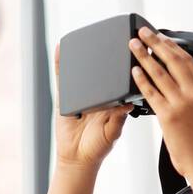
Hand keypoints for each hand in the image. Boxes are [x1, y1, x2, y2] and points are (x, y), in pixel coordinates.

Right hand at [53, 40, 132, 170]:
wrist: (77, 157)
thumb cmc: (97, 147)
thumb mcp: (111, 133)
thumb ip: (118, 119)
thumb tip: (128, 104)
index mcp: (112, 102)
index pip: (119, 81)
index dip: (125, 67)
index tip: (132, 52)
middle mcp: (97, 95)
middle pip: (101, 71)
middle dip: (106, 56)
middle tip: (114, 38)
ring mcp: (81, 94)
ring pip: (82, 71)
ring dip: (84, 55)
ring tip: (89, 36)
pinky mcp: (65, 97)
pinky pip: (62, 78)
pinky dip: (60, 63)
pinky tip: (60, 48)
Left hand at [129, 26, 192, 177]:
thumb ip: (192, 95)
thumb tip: (178, 84)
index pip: (187, 60)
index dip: (172, 46)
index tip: (161, 36)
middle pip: (173, 60)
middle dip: (156, 43)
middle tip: (142, 32)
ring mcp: (181, 103)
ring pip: (160, 73)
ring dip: (144, 56)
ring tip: (133, 45)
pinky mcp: (169, 116)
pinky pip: (151, 92)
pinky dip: (142, 79)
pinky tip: (134, 71)